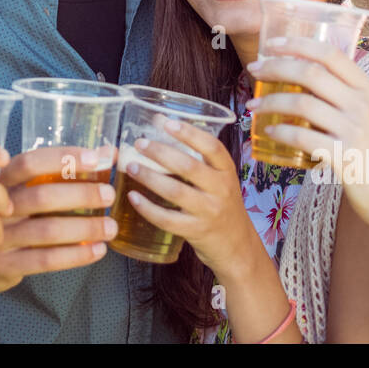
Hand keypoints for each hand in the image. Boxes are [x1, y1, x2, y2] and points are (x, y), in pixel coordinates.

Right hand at [0, 146, 117, 293]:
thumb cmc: (10, 217)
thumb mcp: (25, 191)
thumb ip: (61, 173)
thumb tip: (107, 153)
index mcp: (2, 180)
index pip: (30, 163)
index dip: (62, 158)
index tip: (95, 158)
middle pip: (41, 196)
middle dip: (81, 194)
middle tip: (109, 195)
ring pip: (47, 230)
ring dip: (84, 228)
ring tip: (110, 227)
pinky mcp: (3, 265)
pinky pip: (45, 260)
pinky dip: (76, 255)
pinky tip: (98, 250)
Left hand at [118, 118, 258, 277]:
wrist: (237, 245)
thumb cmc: (222, 205)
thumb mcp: (220, 180)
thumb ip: (198, 159)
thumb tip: (160, 126)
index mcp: (227, 171)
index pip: (212, 147)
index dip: (189, 133)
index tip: (166, 122)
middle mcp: (221, 189)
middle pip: (188, 167)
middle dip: (160, 153)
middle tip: (140, 143)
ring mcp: (209, 211)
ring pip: (175, 192)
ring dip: (149, 177)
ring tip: (132, 167)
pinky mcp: (196, 231)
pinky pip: (167, 219)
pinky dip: (147, 208)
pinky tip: (133, 197)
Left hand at [246, 35, 368, 230]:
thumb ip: (348, 96)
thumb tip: (309, 77)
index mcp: (368, 90)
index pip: (330, 53)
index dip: (298, 44)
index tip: (272, 44)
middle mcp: (363, 105)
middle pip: (310, 72)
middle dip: (275, 67)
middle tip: (253, 71)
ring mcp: (355, 131)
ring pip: (301, 103)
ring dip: (270, 101)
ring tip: (253, 105)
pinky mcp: (345, 158)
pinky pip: (303, 137)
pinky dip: (281, 131)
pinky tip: (269, 131)